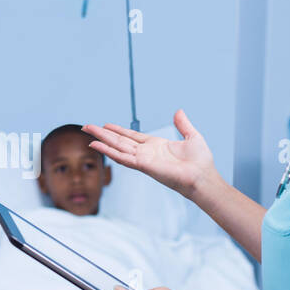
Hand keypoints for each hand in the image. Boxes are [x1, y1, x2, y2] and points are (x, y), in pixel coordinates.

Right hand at [82, 109, 217, 200]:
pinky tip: (96, 145)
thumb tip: (179, 111)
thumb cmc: (200, 162)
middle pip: (119, 141)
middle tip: (87, 126)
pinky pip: (122, 156)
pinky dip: (108, 151)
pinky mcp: (143, 165)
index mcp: (155, 146)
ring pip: (116, 147)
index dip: (118, 130)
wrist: (203, 177)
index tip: (106, 125)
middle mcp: (146, 153)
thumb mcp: (192, 136)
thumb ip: (183, 124)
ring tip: (87, 131)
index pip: (131, 136)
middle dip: (103, 133)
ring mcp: (142, 159)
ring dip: (101, 139)